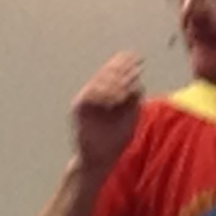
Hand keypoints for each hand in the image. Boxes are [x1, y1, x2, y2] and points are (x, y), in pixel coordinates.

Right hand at [71, 53, 142, 173]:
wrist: (101, 158)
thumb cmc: (116, 138)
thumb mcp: (131, 115)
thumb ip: (134, 99)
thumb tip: (137, 82)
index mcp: (107, 91)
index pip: (113, 69)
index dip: (124, 61)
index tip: (137, 57)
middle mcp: (94, 92)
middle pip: (106, 72)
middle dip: (121, 69)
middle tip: (134, 71)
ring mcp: (85, 99)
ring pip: (99, 82)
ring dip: (114, 83)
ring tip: (126, 92)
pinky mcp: (79, 108)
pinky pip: (90, 95)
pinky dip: (103, 94)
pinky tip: (116, 99)